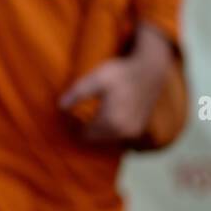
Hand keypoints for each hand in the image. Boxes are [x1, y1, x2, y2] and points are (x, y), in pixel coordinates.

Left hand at [59, 24, 174, 141]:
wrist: (150, 71)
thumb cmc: (121, 73)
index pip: (84, 135)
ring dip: (96, 129)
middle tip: (76, 112)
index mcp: (111, 122)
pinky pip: (116, 136)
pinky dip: (108, 129)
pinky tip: (104, 114)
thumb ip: (78, 93)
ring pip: (105, 139)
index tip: (68, 112)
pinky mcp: (138, 129)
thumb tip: (60, 107)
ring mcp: (133, 133)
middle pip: (94, 139)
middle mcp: (124, 132)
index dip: (73, 125)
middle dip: (83, 128)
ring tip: (90, 112)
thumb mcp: (97, 78)